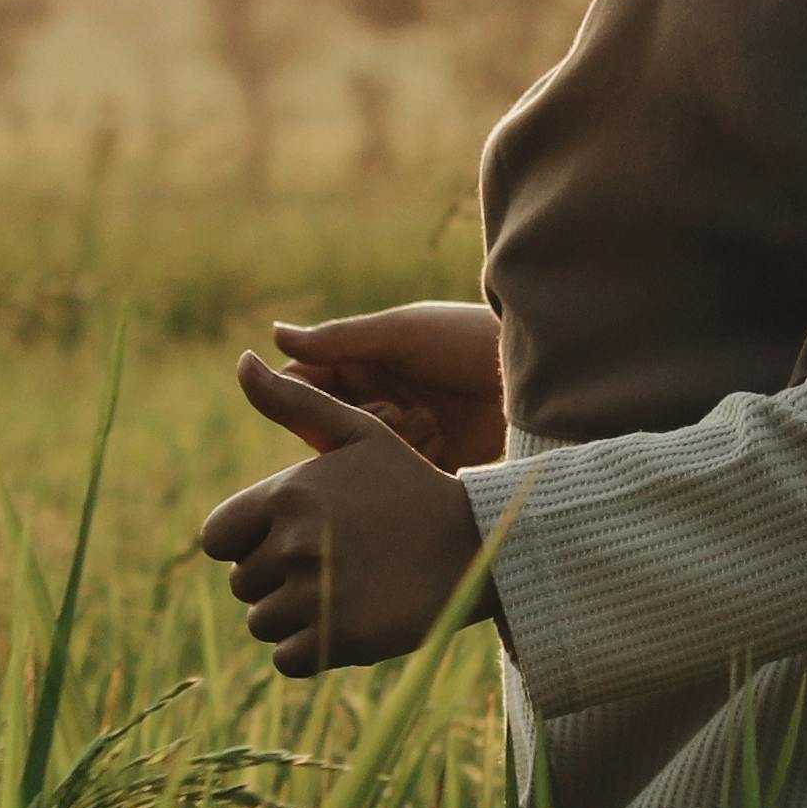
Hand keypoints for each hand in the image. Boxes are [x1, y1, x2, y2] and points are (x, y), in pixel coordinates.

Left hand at [200, 354, 492, 679]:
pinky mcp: (336, 641)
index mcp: (287, 495)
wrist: (478, 546)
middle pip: (242, 583)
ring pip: (261, 623)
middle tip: (331, 564)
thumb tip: (243, 359)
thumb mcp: (359, 432)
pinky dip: (310, 649)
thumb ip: (295, 401)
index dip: (246, 541)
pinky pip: (287, 658)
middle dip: (275, 579)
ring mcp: (314, 596)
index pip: (217, 538)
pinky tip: (349, 622)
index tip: (288, 538)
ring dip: (293, 616)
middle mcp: (293, 544)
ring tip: (342, 592)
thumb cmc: (411, 485)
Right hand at [266, 302, 506, 470]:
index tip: (330, 402)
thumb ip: (338, 340)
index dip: (310, 397)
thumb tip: (273, 335)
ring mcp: (402, 436)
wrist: (533, 376)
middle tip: (397, 411)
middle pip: (331, 426)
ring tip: (430, 421)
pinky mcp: (427, 467)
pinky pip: (393, 475)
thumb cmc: (467, 339)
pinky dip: (412, 460)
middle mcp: (377, 400)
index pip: (308, 384)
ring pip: (359, 455)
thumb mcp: (401, 332)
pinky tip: (442, 440)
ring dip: (392, 439)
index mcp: (364, 364)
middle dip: (361, 421)